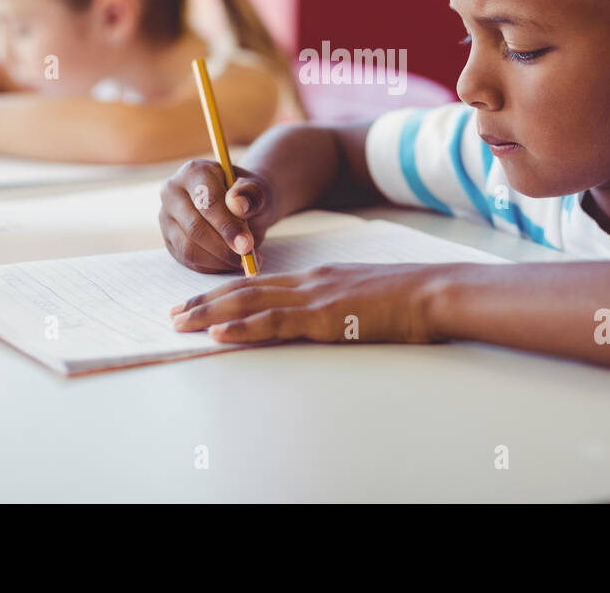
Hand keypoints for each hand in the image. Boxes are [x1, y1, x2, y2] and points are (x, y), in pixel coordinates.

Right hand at [159, 159, 278, 272]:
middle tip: (247, 256)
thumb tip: (238, 204)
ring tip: (244, 260)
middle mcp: (173, 192)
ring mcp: (166, 217)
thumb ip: (252, 194)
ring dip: (219, 260)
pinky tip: (230, 262)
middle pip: (195, 227)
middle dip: (224, 247)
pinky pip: (188, 261)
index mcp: (194, 171)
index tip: (247, 244)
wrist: (241, 207)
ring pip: (189, 248)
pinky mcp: (169, 240)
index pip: (206, 202)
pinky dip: (213, 266)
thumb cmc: (249, 197)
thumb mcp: (258, 191)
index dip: (227, 226)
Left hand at [169, 262, 450, 343]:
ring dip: (210, 312)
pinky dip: (242, 327)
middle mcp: (311, 281)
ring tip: (181, 321)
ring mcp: (315, 296)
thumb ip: (344, 304)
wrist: (435, 291)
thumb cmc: (412, 299)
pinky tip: (218, 332)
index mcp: (320, 277)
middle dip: (206, 300)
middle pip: (245, 288)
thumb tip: (332, 317)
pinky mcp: (324, 316)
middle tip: (174, 312)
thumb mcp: (368, 297)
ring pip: (250, 302)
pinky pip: (274, 322)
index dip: (227, 291)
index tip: (201, 301)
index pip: (262, 284)